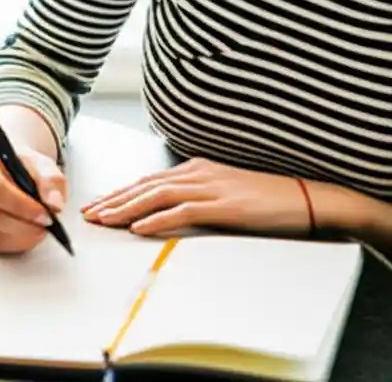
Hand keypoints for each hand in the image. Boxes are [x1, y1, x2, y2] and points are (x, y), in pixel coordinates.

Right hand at [0, 138, 66, 253]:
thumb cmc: (15, 165)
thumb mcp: (39, 163)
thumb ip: (50, 180)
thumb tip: (53, 204)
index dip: (20, 205)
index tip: (44, 215)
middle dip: (21, 226)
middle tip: (43, 228)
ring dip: (16, 238)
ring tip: (34, 230)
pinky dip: (5, 245)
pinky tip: (16, 233)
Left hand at [81, 158, 310, 236]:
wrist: (307, 196)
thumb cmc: (266, 198)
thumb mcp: (223, 190)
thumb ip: (196, 194)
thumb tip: (168, 207)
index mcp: (196, 169)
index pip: (147, 180)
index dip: (119, 192)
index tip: (97, 204)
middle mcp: (198, 173)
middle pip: (144, 186)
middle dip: (113, 200)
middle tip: (87, 214)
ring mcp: (210, 187)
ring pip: (156, 196)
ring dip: (126, 209)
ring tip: (103, 220)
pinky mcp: (224, 205)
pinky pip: (183, 211)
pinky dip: (157, 219)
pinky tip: (138, 228)